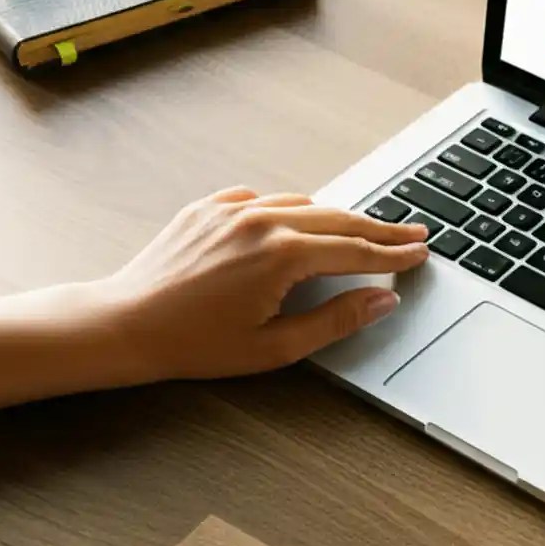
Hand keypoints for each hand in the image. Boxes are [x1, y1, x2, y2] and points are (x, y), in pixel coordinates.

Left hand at [98, 187, 428, 381]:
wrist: (125, 324)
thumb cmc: (194, 343)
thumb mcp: (275, 346)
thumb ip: (336, 320)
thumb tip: (382, 299)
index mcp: (282, 255)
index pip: (356, 250)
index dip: (393, 254)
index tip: (419, 253)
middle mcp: (261, 220)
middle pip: (339, 219)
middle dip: (380, 228)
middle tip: (411, 233)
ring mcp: (233, 208)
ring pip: (304, 203)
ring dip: (338, 216)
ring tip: (364, 229)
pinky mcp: (210, 206)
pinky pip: (264, 199)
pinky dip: (290, 210)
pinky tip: (300, 224)